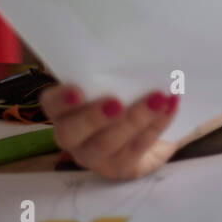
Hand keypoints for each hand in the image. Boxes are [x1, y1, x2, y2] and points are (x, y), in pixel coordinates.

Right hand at [40, 84, 178, 180]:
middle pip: (72, 133)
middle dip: (94, 118)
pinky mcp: (121, 168)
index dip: (61, 100)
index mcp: (66, 111)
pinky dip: (156, 126)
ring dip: (134, 120)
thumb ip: (116, 75)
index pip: (51, 104)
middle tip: (116, 103)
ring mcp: (95, 157)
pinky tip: (170, 108)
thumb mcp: (119, 83)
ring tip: (157, 100)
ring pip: (107, 144)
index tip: (77, 91)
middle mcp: (73, 137)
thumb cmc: (127, 98)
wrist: (152, 133)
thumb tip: (135, 53)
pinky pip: (137, 149)